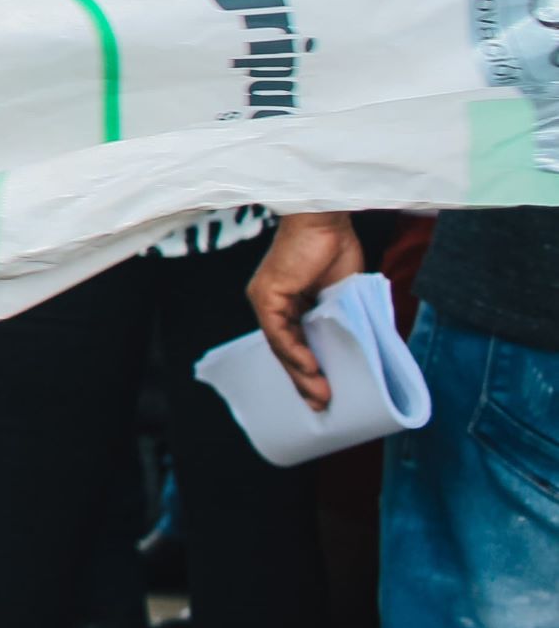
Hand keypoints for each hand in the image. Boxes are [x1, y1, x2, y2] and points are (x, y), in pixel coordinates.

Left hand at [247, 212, 362, 409]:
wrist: (326, 219)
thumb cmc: (335, 248)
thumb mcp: (342, 294)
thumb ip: (342, 320)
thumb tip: (361, 349)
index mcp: (288, 304)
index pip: (295, 344)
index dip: (308, 370)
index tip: (325, 394)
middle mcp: (272, 304)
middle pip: (286, 350)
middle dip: (305, 381)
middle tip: (322, 407)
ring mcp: (266, 299)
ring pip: (282, 346)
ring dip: (302, 374)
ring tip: (321, 397)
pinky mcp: (267, 294)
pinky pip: (279, 332)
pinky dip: (295, 353)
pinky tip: (311, 371)